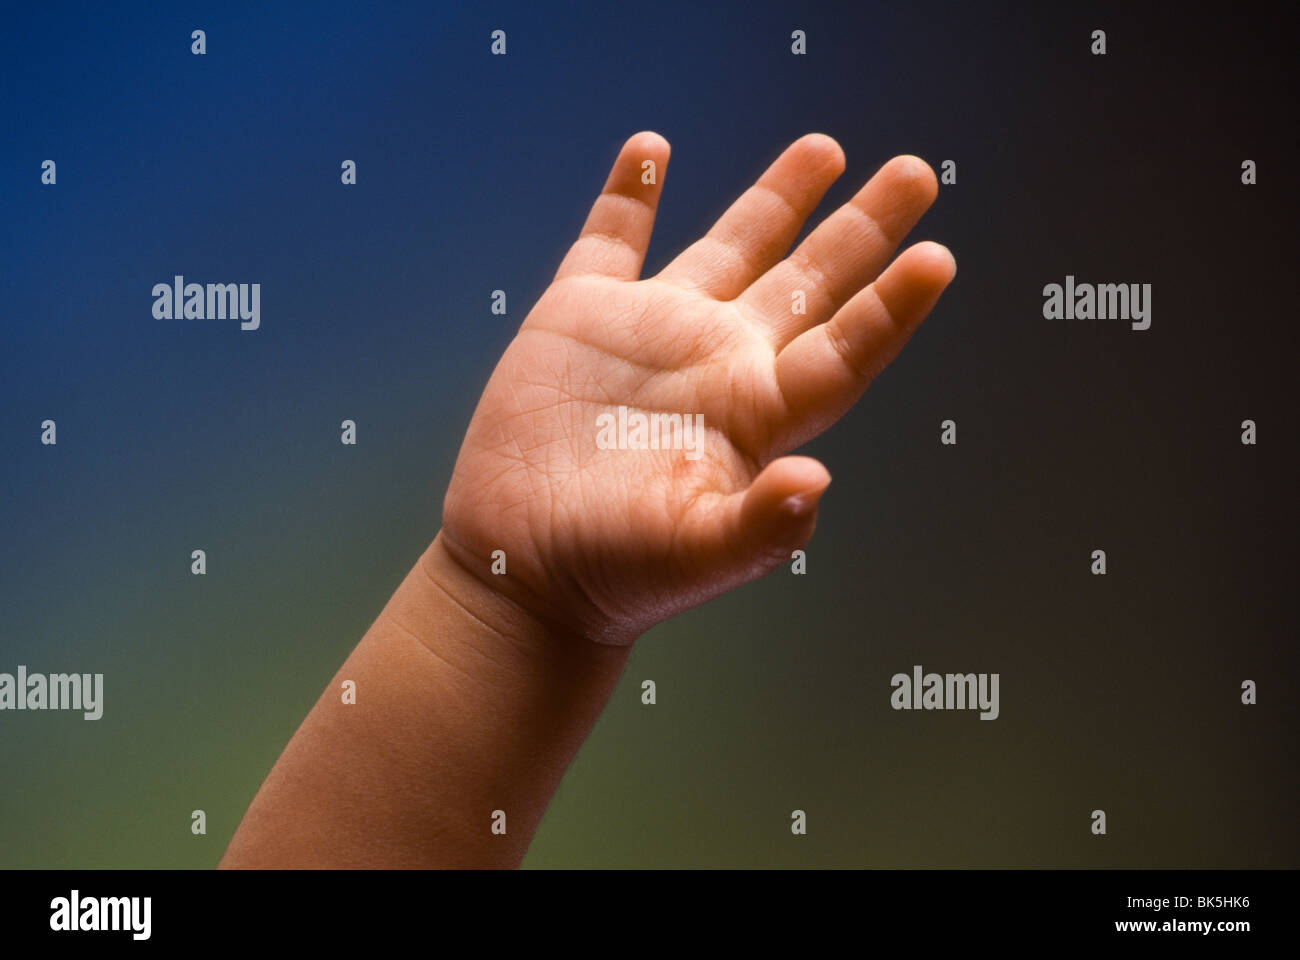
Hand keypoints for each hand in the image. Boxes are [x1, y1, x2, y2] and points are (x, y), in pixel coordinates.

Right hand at [440, 131, 954, 643]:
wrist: (525, 565)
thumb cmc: (615, 573)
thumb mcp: (693, 554)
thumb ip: (759, 528)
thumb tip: (814, 485)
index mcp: (755, 413)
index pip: (842, 349)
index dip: (891, 306)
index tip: (937, 257)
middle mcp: (718, 362)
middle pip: (809, 282)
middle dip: (862, 228)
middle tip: (918, 174)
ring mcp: (653, 333)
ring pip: (731, 246)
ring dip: (777, 197)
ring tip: (826, 148)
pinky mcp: (580, 318)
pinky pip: (613, 239)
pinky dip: (630, 192)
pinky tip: (651, 149)